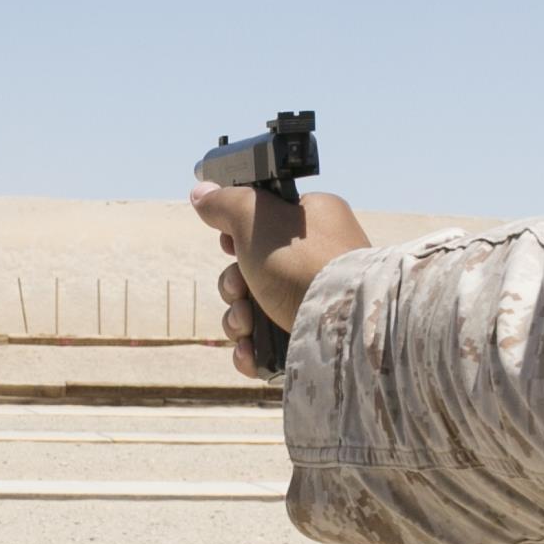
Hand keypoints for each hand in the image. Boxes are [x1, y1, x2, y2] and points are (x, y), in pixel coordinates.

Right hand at [187, 181, 370, 381]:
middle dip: (233, 285)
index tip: (230, 244)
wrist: (341, 325)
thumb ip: (226, 203)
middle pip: (252, 270)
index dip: (237, 235)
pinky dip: (251, 348)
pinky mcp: (307, 338)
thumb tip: (202, 193)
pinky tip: (250, 350)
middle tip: (239, 288)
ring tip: (245, 324)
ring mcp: (313, 301)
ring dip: (237, 318)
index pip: (265, 223)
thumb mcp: (257, 218)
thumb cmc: (302, 261)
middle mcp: (317, 259)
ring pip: (254, 308)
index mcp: (313, 222)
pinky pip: (266, 343)